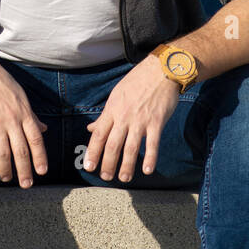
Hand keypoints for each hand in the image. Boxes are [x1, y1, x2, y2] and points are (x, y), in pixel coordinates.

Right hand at [0, 61, 47, 188]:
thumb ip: (32, 115)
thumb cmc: (1, 83)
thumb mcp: (21, 96)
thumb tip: (44, 129)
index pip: (35, 139)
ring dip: (5, 169)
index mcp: (24, 113)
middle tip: (27, 185)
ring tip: (6, 179)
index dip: (39, 157)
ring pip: (3, 152)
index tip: (42, 171)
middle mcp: (11, 119)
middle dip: (25, 170)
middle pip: (21, 150)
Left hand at [82, 54, 181, 182]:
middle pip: (112, 145)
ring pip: (130, 147)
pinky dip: (150, 158)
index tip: (88, 166)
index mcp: (112, 110)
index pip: (98, 135)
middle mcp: (124, 117)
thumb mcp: (115, 95)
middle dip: (107, 163)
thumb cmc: (137, 82)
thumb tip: (91, 128)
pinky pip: (152, 143)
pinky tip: (147, 170)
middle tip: (105, 177)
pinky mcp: (157, 122)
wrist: (160, 70)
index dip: (92, 152)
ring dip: (126, 165)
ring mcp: (140, 120)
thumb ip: (104, 115)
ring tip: (124, 178)